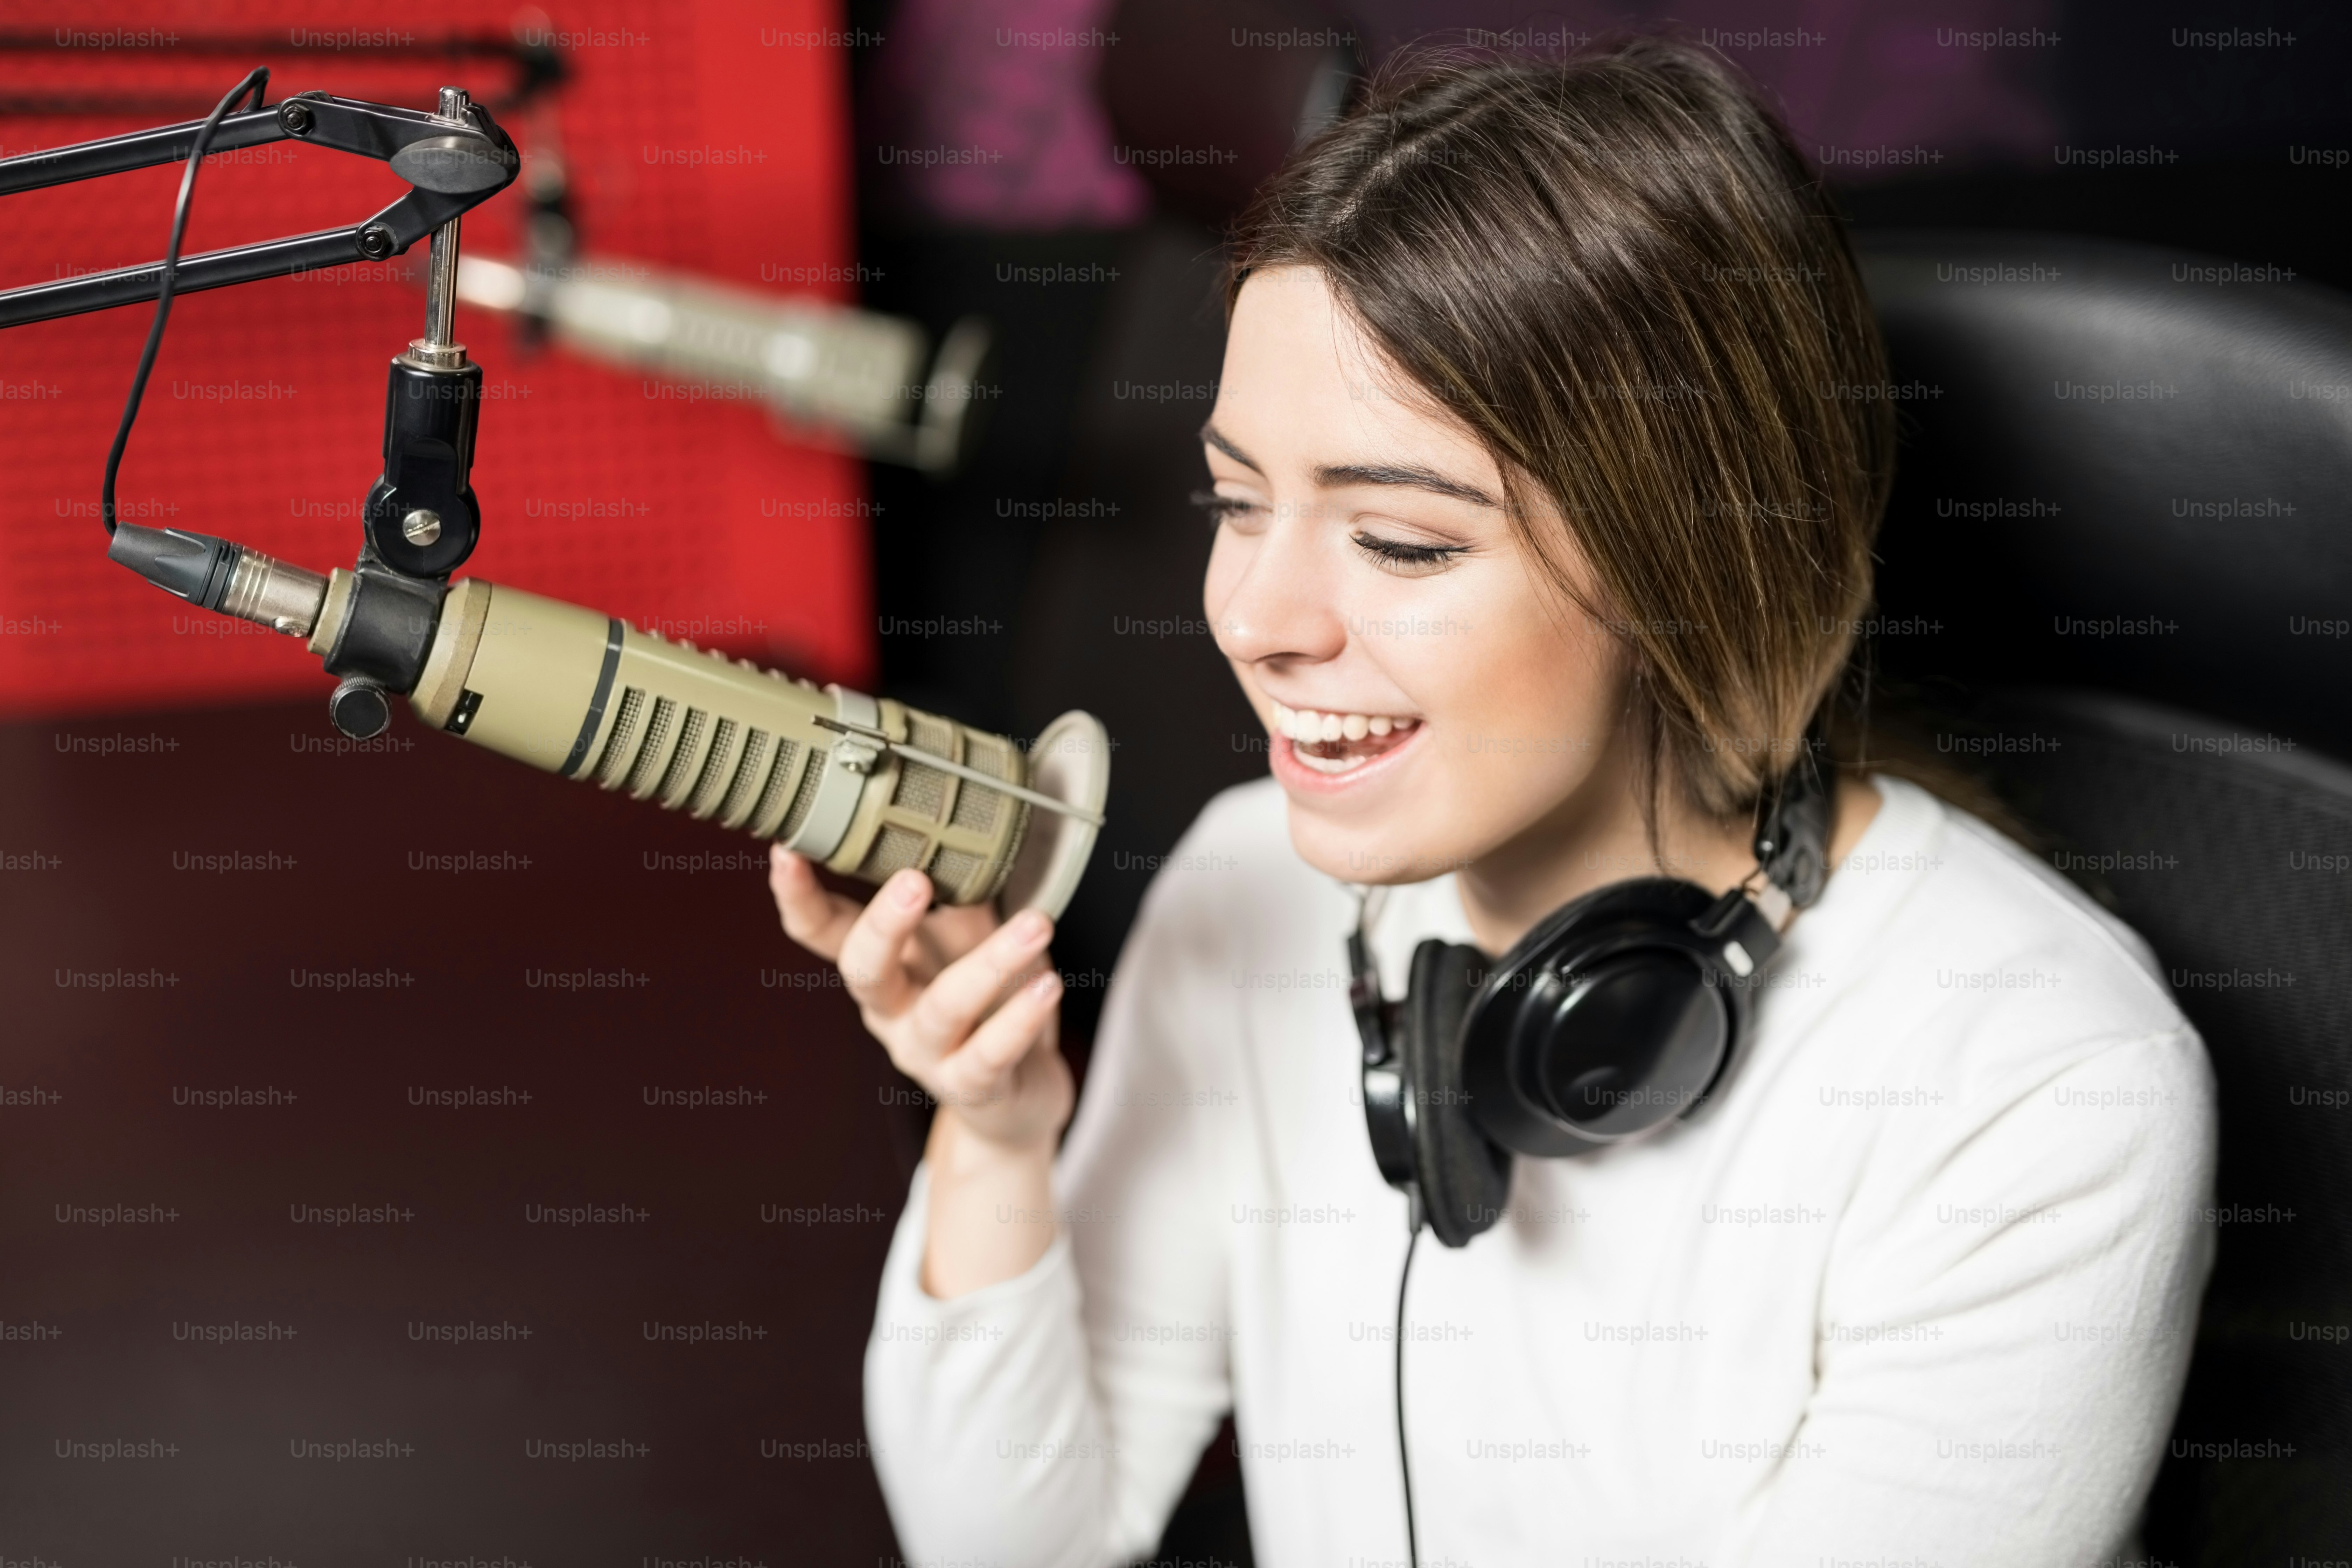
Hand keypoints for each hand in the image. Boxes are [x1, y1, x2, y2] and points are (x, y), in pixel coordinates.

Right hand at [767, 845, 1073, 1155]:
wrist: (1018, 1098)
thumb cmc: (988, 1002)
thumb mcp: (969, 943)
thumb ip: (957, 903)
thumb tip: (955, 844)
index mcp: (882, 966)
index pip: (823, 932)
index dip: (798, 896)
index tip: (785, 848)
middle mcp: (890, 1010)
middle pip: (864, 971)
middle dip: (883, 926)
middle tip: (913, 881)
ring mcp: (925, 1053)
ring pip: (943, 1008)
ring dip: (991, 962)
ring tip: (1035, 925)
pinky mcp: (970, 1086)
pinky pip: (990, 1054)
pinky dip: (1019, 1019)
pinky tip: (1047, 985)